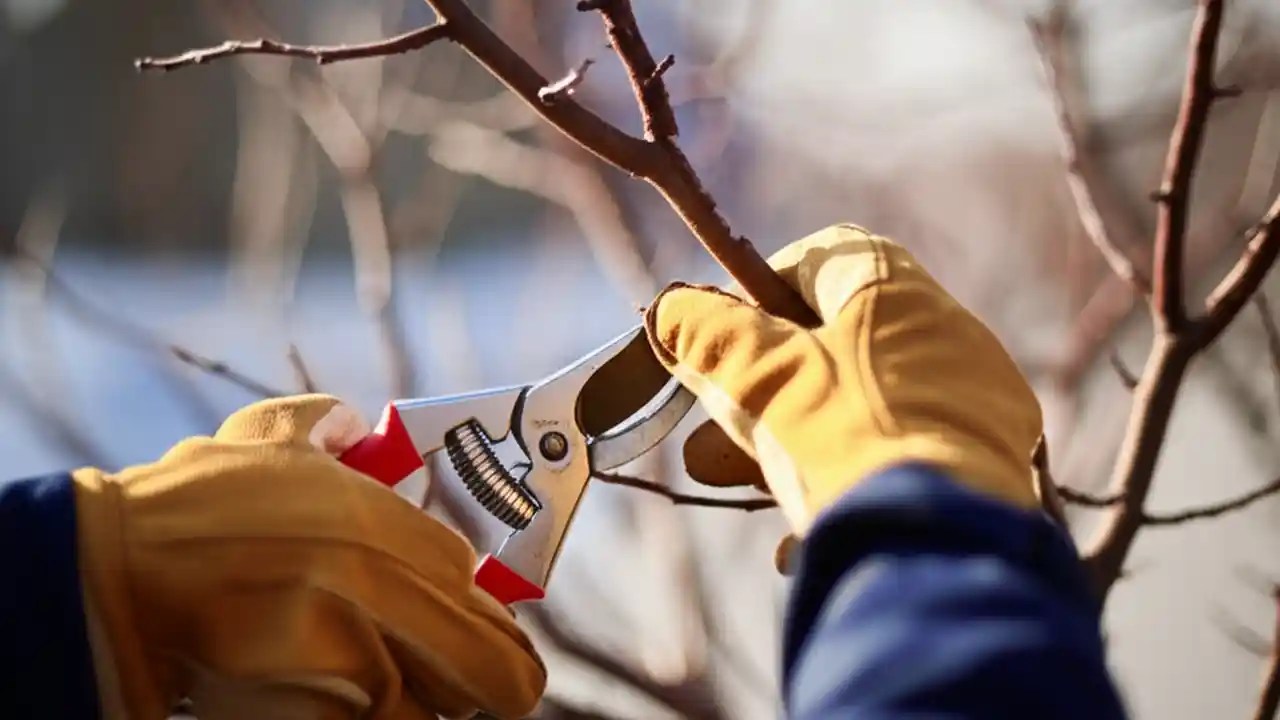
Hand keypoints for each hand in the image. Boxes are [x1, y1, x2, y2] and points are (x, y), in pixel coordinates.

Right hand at [73, 394, 544, 719]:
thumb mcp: (266, 435)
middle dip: (496, 682)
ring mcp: (357, 644)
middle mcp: (385, 580)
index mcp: (381, 520)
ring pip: (445, 704)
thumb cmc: (188, 504)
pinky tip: (357, 708)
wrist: (116, 573)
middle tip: (486, 689)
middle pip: (493, 664)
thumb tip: (356, 427)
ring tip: (413, 692)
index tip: (470, 623)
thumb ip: (327, 426)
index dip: (480, 611)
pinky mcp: (325, 698)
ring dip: (436, 704)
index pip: (474, 581)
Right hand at [645, 224, 1043, 537]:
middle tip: (704, 434)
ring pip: (857, 413)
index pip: (819, 258)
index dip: (755, 291)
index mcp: (898, 293)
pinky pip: (893, 466)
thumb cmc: (844, 442)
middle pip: (831, 346)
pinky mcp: (981, 474)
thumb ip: (708, 335)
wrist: (944, 550)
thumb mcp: (759, 380)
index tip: (716, 338)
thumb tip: (672, 309)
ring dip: (784, 444)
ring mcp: (971, 410)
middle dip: (755, 391)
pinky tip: (795, 542)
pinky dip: (839, 488)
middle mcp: (947, 338)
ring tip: (725, 482)